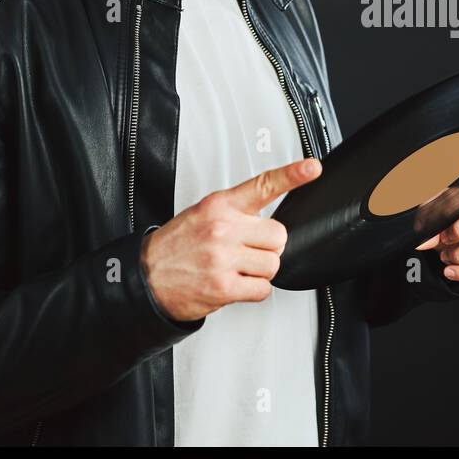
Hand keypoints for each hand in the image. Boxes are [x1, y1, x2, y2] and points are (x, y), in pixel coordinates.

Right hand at [141, 157, 322, 322]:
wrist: (146, 277)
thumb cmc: (177, 245)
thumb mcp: (203, 213)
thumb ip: (237, 211)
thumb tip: (269, 219)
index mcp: (220, 205)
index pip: (263, 185)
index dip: (291, 175)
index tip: (311, 168)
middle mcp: (223, 228)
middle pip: (279, 236)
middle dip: (268, 247)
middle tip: (247, 250)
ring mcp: (224, 258)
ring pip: (273, 264)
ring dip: (260, 271)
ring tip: (236, 267)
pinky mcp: (224, 286)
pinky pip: (263, 289)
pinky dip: (253, 290)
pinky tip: (234, 283)